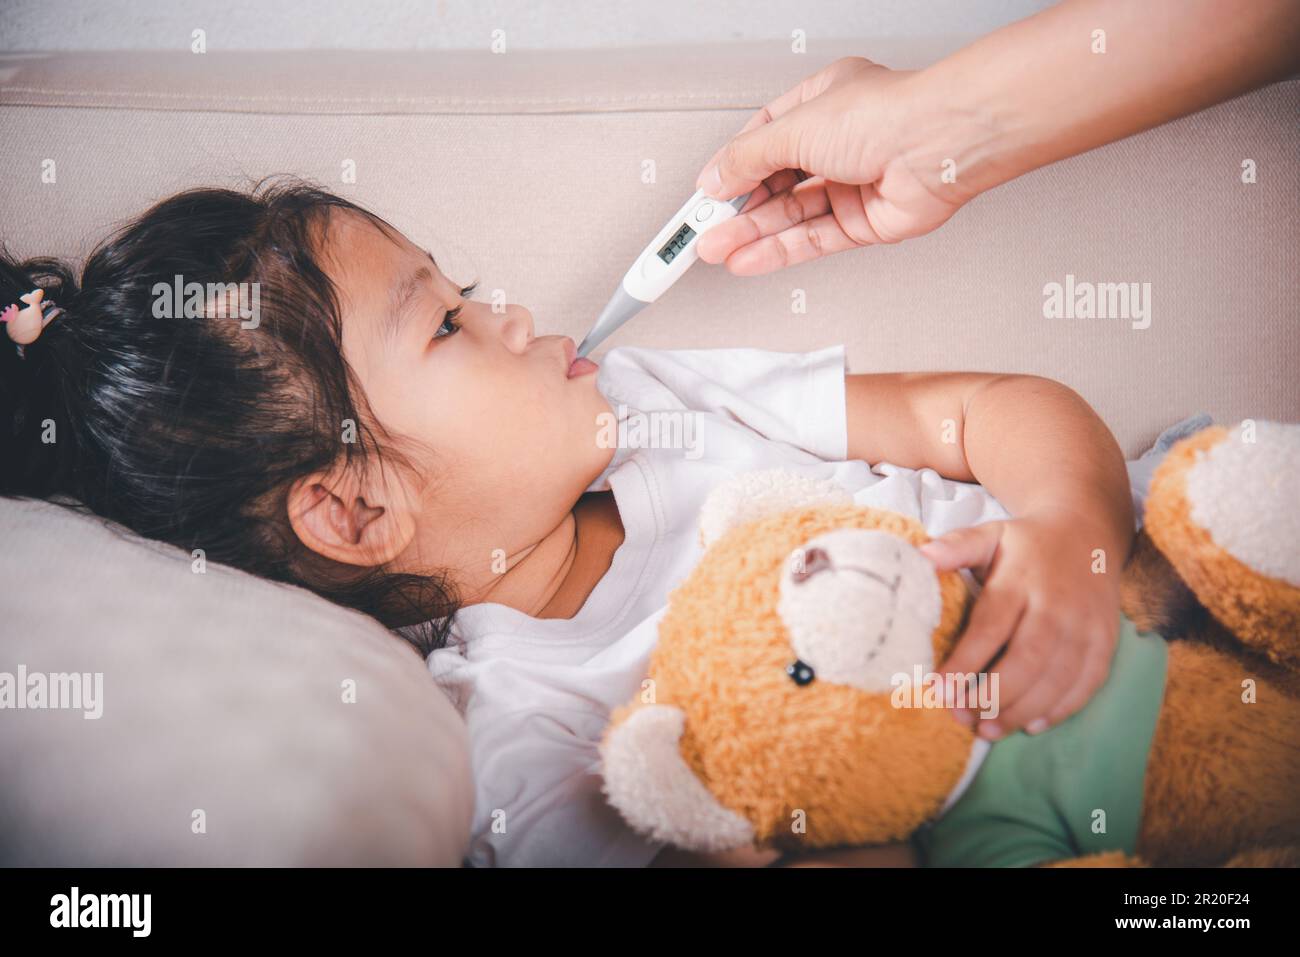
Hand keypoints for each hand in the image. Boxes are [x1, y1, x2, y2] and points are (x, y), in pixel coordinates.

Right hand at [693, 56, 973, 274]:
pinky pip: (812, 239)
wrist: (939, 145)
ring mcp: (852, 183)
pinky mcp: (865, 222)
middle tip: (703, 230)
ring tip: (716, 249)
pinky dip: (779, 250)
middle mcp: (839, 142)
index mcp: (821, 104)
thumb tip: (716, 178)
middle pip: (774, 183)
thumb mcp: (794, 128)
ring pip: (791, 215)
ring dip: (751, 234)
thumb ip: (748, 158)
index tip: (704, 195)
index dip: (731, 169)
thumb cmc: (888, 115)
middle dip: (737, 209)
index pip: (763, 140)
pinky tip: (749, 258)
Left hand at [917, 513, 1122, 739]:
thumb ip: (956, 546)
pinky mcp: (1106, 641)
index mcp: (1022, 579)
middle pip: (1028, 659)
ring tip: (988, 730)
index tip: (938, 689)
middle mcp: (1057, 604)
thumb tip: (921, 556)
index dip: (965, 662)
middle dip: (994, 696)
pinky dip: (1060, 709)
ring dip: (1023, 710)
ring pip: (1058, 678)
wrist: (1087, 534)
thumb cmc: (1025, 543)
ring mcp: (1086, 625)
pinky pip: (1087, 684)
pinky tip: (1031, 725)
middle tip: (963, 718)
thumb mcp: (989, 533)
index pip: (991, 626)